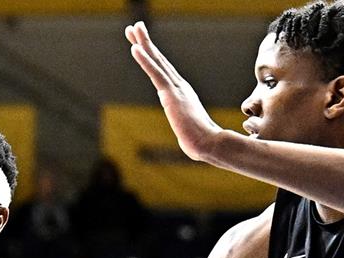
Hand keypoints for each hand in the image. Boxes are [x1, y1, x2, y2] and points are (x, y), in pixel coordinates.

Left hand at [127, 22, 226, 163]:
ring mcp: (175, 89)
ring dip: (143, 43)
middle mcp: (179, 86)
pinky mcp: (170, 95)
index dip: (151, 56)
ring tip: (133, 28)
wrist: (209, 144)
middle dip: (145, 42)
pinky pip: (155, 74)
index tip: (140, 44)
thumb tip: (189, 144)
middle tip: (134, 27)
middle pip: (158, 60)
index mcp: (181, 93)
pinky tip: (135, 49)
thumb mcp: (189, 133)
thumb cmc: (200, 143)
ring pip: (156, 61)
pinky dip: (144, 60)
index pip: (163, 71)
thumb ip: (186, 131)